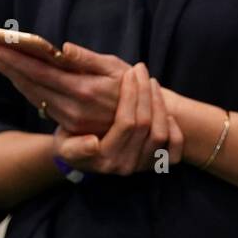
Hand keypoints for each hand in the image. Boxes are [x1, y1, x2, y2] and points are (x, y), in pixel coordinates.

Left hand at [0, 40, 129, 134]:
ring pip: (33, 94)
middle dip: (7, 66)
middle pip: (30, 84)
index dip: (15, 60)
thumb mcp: (116, 67)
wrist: (144, 120)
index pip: (40, 72)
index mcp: (84, 89)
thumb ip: (87, 59)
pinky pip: (42, 102)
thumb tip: (63, 48)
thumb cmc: (131, 85)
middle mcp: (72, 107)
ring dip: (13, 77)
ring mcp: (69, 118)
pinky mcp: (68, 124)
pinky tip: (18, 77)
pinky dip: (27, 87)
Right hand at [54, 63, 183, 175]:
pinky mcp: (157, 166)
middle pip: (145, 124)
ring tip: (150, 82)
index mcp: (103, 158)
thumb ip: (73, 146)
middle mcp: (125, 166)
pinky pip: (174, 149)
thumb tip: (94, 144)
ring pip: (160, 132)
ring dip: (158, 104)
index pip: (126, 123)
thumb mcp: (63, 144)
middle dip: (144, 92)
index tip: (129, 74)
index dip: (131, 96)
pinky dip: (174, 129)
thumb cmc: (73, 141)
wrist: (87, 156)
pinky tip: (165, 111)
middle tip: (140, 70)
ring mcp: (142, 167)